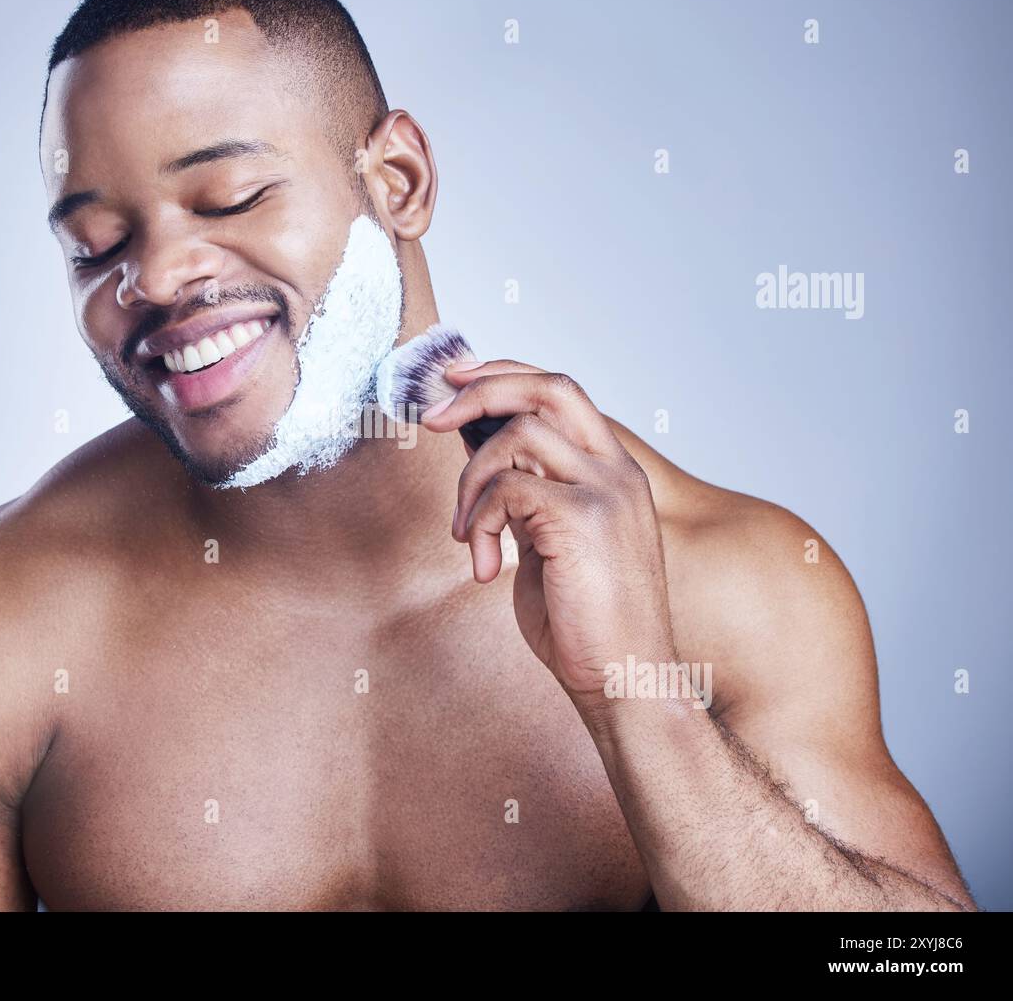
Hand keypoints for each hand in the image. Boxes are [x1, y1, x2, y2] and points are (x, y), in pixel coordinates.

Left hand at [421, 359, 676, 706]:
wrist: (626, 683)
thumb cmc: (586, 624)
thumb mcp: (549, 543)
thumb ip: (525, 497)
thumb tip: (475, 451)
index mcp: (614, 473)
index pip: (561, 392)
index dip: (505, 375)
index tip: (455, 380)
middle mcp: (616, 472)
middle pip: (549, 388)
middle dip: (482, 390)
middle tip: (431, 417)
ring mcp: (605, 492)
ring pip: (519, 434)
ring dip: (471, 481)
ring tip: (467, 535)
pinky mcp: (583, 520)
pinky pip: (507, 489)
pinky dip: (479, 521)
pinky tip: (486, 566)